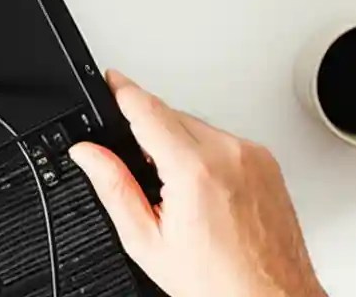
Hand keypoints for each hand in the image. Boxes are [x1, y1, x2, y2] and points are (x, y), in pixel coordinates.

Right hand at [70, 71, 324, 296]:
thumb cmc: (218, 282)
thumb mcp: (147, 240)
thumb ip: (113, 187)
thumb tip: (88, 153)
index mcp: (193, 170)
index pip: (148, 110)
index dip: (123, 91)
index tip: (110, 80)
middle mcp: (228, 154)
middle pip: (172, 116)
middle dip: (149, 131)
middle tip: (144, 173)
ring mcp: (252, 155)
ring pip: (198, 127)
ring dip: (179, 144)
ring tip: (180, 194)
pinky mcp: (267, 161)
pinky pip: (224, 141)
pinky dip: (207, 154)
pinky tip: (205, 193)